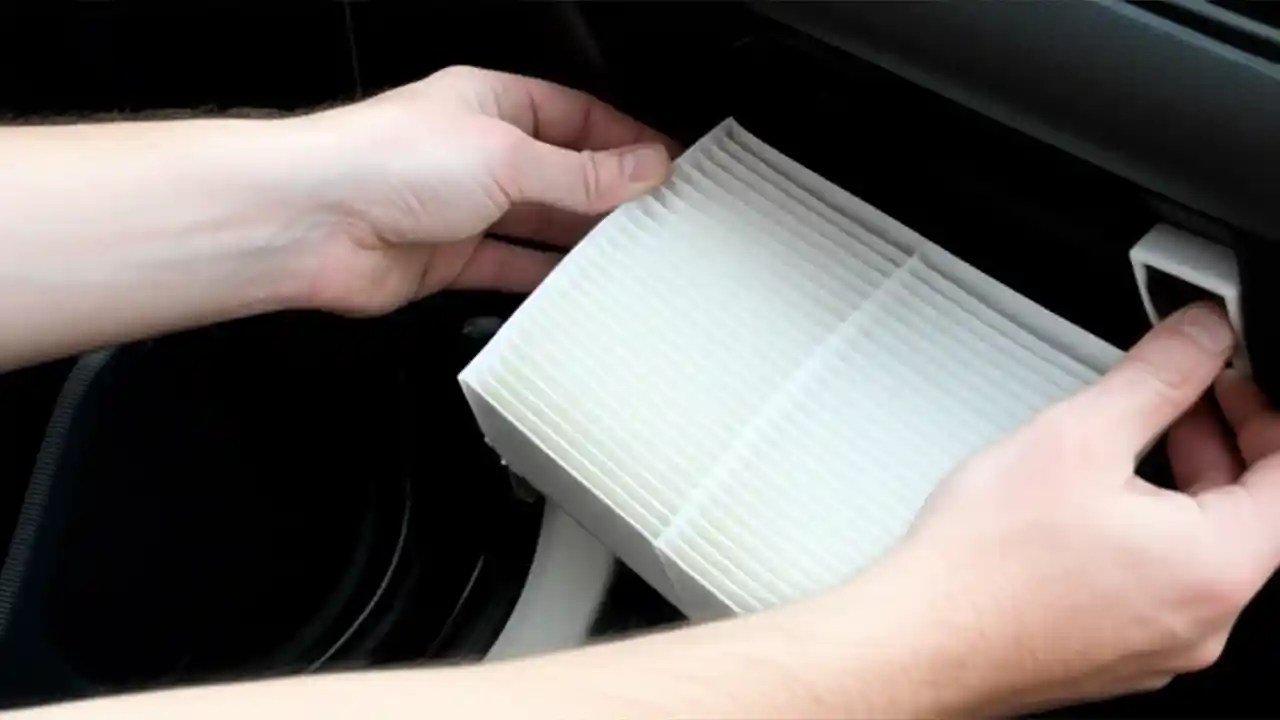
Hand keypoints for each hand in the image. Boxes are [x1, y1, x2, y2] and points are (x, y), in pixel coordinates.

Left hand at [285, 66, 676, 314]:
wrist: (310, 222)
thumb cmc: (382, 161)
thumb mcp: (505, 157)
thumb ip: (579, 172)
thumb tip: (641, 167)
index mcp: (489, 104)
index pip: (574, 116)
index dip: (622, 138)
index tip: (664, 165)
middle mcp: (474, 152)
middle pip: (558, 172)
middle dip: (605, 193)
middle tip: (655, 216)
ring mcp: (459, 207)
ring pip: (535, 223)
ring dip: (577, 238)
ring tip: (627, 254)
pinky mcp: (444, 258)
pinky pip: (506, 267)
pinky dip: (540, 277)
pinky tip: (573, 285)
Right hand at [881, 302, 1279, 713]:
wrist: (919, 641)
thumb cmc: (983, 566)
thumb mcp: (1078, 437)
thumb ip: (1157, 375)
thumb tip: (1203, 334)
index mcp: (1217, 567)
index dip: (1261, 411)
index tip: (1228, 377)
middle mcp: (1204, 619)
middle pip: (1250, 514)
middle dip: (1219, 443)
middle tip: (1179, 398)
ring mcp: (1161, 645)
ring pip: (1199, 550)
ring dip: (1180, 486)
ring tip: (1122, 442)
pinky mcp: (1118, 655)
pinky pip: (1157, 584)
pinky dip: (1143, 533)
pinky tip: (1088, 503)